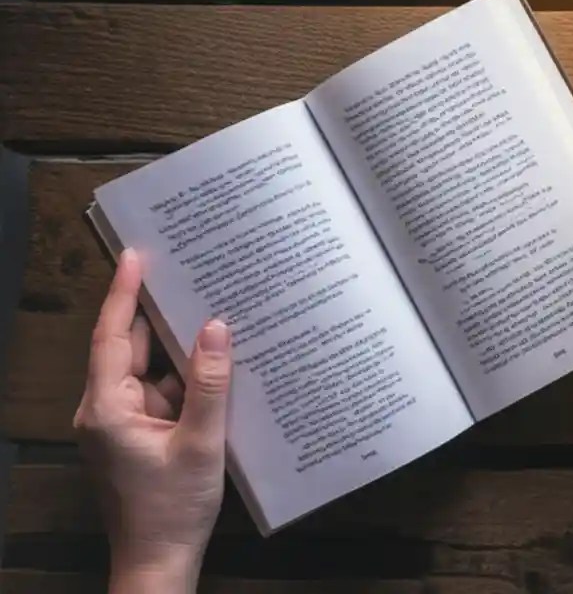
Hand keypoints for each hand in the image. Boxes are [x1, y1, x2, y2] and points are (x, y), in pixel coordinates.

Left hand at [74, 248, 231, 593]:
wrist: (160, 563)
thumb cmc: (174, 508)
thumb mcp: (200, 442)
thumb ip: (209, 383)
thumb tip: (216, 327)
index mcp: (107, 407)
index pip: (112, 336)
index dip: (124, 293)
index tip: (136, 255)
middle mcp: (107, 409)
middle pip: (130, 348)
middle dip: (158, 313)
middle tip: (187, 270)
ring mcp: (123, 424)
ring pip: (151, 372)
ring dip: (180, 349)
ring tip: (214, 309)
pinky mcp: (141, 437)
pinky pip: (163, 395)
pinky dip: (187, 380)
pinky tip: (219, 363)